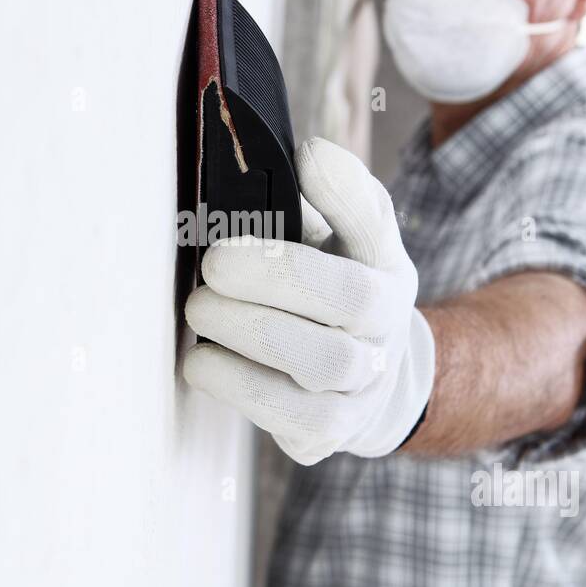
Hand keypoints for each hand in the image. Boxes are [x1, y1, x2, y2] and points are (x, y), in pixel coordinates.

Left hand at [182, 137, 434, 464]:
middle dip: (275, 275)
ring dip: (250, 332)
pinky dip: (238, 386)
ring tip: (200, 309)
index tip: (306, 154)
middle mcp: (385, 328)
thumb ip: (330, 200)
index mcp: (384, 268)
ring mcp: (362, 386)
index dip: (345, 190)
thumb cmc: (331, 295)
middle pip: (350, 300)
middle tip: (214, 264)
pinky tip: (203, 361)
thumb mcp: (340, 245)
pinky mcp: (327, 432)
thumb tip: (309, 156)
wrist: (368, 382)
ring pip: (322, 363)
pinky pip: (288, 416)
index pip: (376, 224)